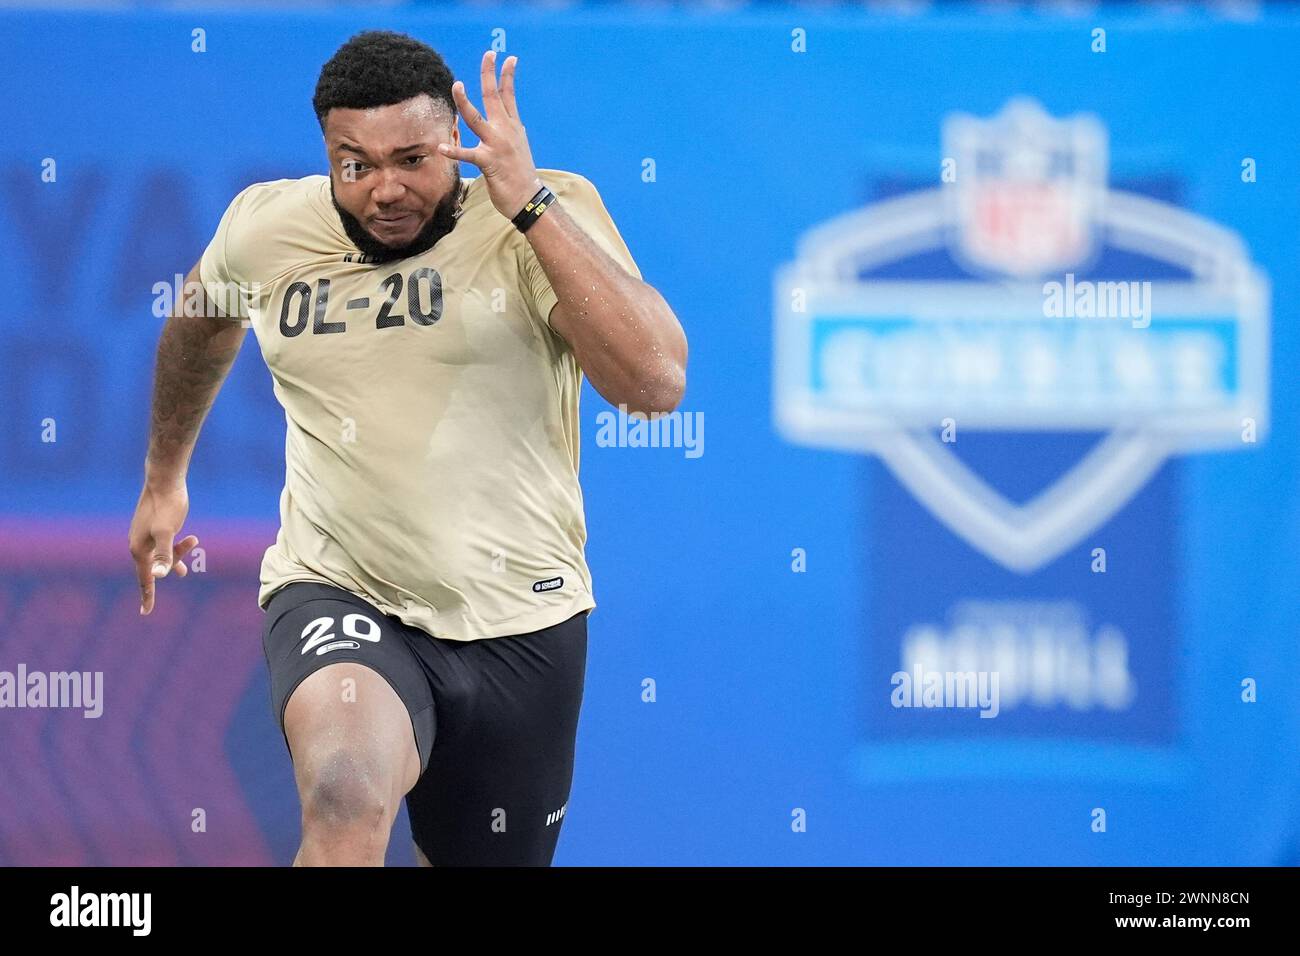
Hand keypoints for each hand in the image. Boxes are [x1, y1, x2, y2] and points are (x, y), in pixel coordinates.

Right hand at [129, 479, 199, 614]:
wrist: (164, 481)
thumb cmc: (167, 507)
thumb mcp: (167, 532)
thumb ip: (164, 554)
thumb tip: (159, 575)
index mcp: (139, 550)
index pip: (144, 579)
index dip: (147, 596)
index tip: (145, 613)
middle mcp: (139, 544)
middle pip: (153, 568)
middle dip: (167, 571)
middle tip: (168, 579)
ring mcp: (146, 535)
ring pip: (161, 556)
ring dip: (177, 558)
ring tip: (187, 564)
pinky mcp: (154, 527)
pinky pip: (163, 545)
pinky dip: (176, 549)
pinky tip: (189, 542)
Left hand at [438, 51, 542, 220]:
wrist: (528, 198)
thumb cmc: (521, 175)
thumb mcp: (519, 147)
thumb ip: (510, 131)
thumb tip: (509, 122)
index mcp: (513, 127)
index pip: (510, 96)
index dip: (508, 76)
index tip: (508, 59)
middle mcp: (506, 131)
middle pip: (495, 97)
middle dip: (490, 75)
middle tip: (488, 54)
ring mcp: (497, 145)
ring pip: (477, 119)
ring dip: (465, 102)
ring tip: (457, 86)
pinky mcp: (488, 162)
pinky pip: (467, 154)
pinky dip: (454, 151)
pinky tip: (441, 148)